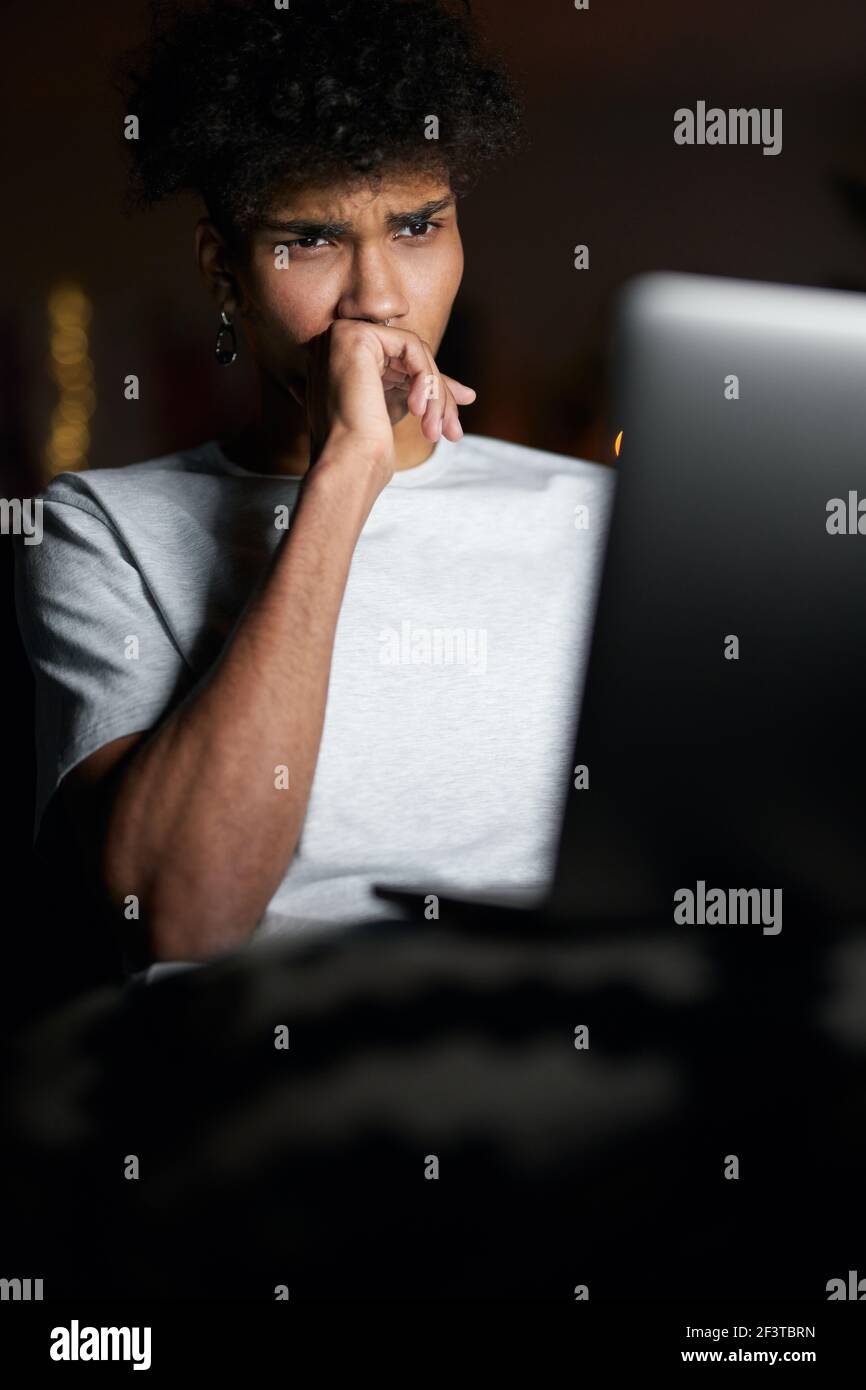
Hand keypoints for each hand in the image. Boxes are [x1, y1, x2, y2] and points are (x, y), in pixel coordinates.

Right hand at [291, 319, 475, 483]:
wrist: (348, 462)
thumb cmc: (368, 445)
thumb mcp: (404, 407)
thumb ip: (429, 390)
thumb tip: (470, 394)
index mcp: (349, 356)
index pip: (405, 362)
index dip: (433, 390)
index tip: (452, 425)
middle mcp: (341, 340)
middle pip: (411, 355)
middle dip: (438, 394)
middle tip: (452, 432)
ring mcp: (344, 334)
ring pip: (414, 350)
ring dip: (435, 391)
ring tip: (436, 429)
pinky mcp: (356, 335)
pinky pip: (411, 345)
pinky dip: (425, 377)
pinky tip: (418, 409)